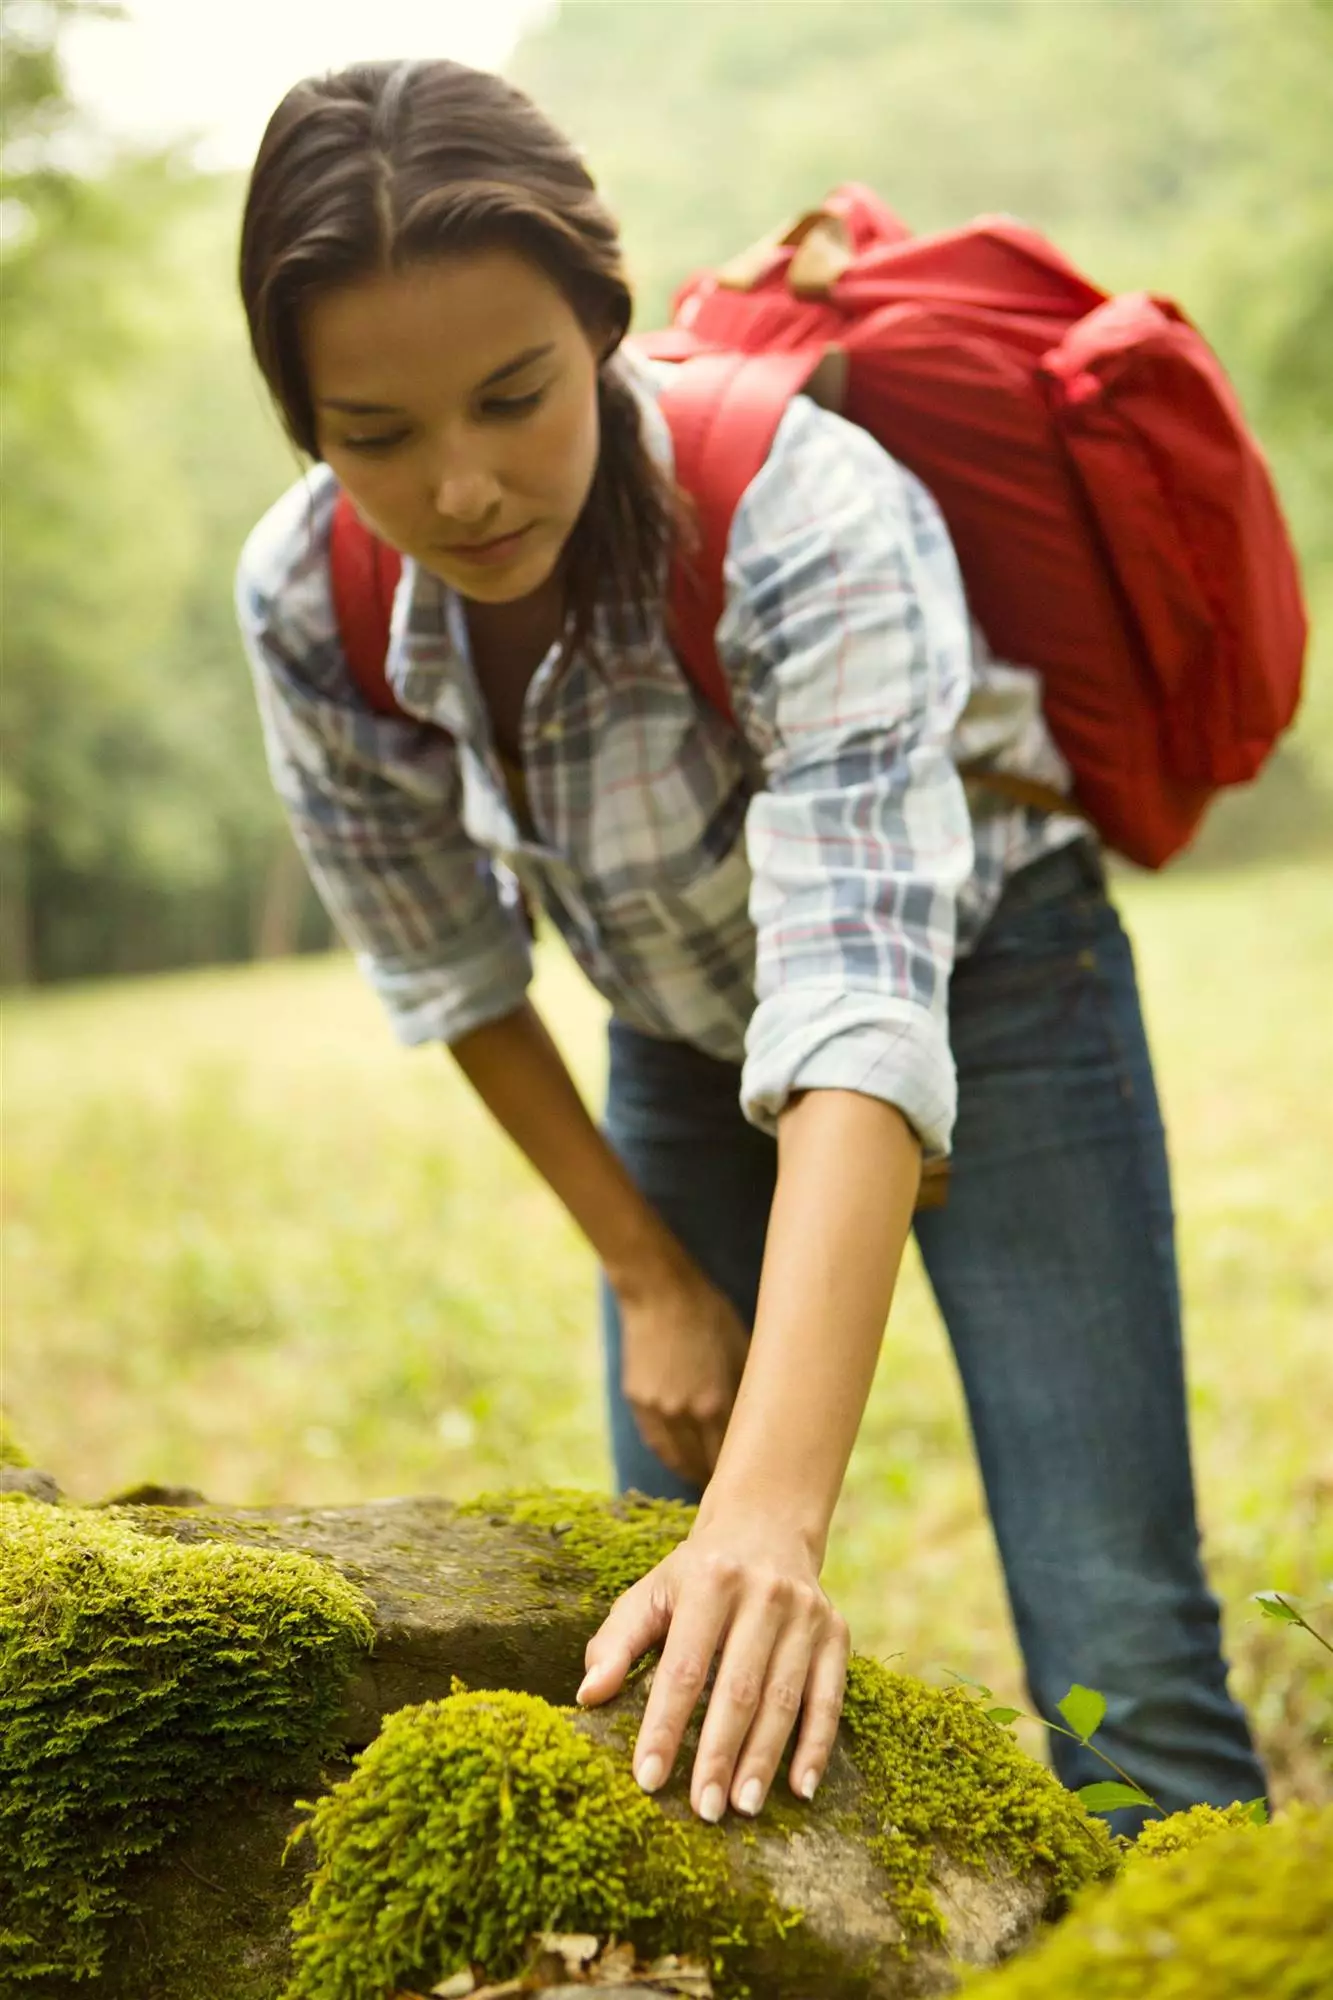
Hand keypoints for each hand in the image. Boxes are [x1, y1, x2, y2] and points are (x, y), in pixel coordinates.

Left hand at [576, 1509, 849, 1821]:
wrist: (766, 1526)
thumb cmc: (695, 1576)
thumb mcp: (651, 1592)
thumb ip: (616, 1642)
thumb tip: (587, 1696)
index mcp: (710, 1581)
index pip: (684, 1666)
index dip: (665, 1725)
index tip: (648, 1778)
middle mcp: (764, 1593)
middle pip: (739, 1687)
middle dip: (719, 1753)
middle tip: (704, 1810)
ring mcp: (806, 1613)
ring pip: (785, 1697)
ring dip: (764, 1757)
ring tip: (743, 1807)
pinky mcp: (837, 1632)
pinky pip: (830, 1697)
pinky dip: (817, 1745)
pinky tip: (800, 1788)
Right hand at [614, 1259, 750, 1487]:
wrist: (659, 1293)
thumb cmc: (710, 1315)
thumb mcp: (741, 1349)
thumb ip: (748, 1389)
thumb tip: (765, 1418)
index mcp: (715, 1402)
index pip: (730, 1456)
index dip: (741, 1471)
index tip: (754, 1481)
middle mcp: (684, 1414)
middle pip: (704, 1464)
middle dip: (719, 1477)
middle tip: (735, 1487)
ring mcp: (656, 1409)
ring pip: (676, 1459)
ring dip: (692, 1473)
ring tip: (707, 1481)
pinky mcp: (636, 1401)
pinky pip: (655, 1442)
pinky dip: (670, 1456)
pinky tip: (681, 1461)